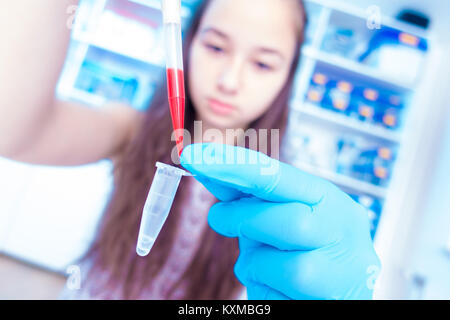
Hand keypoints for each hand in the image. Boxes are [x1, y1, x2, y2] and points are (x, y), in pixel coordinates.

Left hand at [180, 143, 380, 299]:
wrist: (341, 289)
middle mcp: (342, 231)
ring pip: (288, 267)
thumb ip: (245, 195)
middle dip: (243, 220)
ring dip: (257, 263)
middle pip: (290, 221)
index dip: (234, 166)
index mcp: (327, 199)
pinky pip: (280, 296)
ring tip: (259, 263)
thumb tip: (202, 164)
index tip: (194, 155)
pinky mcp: (330, 302)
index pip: (279, 176)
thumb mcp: (277, 214)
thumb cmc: (303, 245)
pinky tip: (277, 287)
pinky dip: (264, 289)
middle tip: (218, 218)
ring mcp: (343, 272)